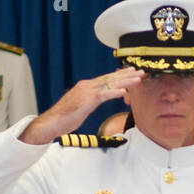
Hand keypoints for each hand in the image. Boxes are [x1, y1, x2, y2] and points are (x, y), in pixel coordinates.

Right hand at [19, 69, 143, 144]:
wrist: (52, 121)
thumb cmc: (65, 117)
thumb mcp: (80, 106)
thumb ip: (89, 101)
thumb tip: (95, 101)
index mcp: (86, 87)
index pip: (106, 79)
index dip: (120, 75)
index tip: (131, 71)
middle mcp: (87, 86)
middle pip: (111, 78)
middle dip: (127, 75)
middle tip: (141, 71)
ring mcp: (87, 92)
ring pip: (110, 84)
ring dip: (126, 81)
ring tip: (138, 78)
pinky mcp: (86, 101)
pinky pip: (103, 96)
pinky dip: (114, 93)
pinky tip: (124, 92)